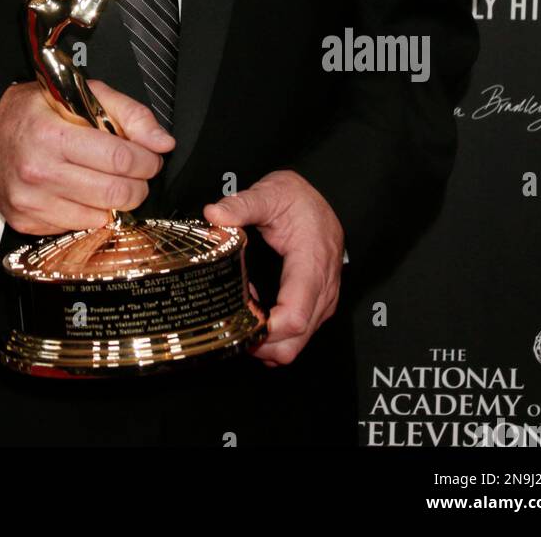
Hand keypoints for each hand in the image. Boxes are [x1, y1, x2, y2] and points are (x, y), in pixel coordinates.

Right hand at [0, 78, 174, 235]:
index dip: (146, 159)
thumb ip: (129, 113)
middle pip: (114, 192)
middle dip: (138, 184)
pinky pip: (80, 228)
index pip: (118, 157)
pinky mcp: (28, 223)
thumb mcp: (82, 95)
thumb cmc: (36, 112)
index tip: (151, 157)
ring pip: (101, 216)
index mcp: (51, 135)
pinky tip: (86, 193)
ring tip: (112, 181)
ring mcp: (31, 202)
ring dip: (118, 201)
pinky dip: (93, 213)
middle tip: (138, 173)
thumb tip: (162, 142)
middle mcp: (38, 172)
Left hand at [203, 169, 343, 366]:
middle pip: (293, 342)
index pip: (293, 317)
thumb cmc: (300, 200)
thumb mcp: (270, 193)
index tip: (237, 321)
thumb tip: (214, 214)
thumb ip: (242, 204)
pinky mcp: (317, 306)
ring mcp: (322, 303)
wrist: (326, 198)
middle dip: (259, 344)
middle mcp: (322, 292)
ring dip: (266, 341)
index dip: (264, 330)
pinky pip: (298, 337)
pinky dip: (274, 336)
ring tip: (241, 315)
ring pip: (296, 346)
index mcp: (311, 266)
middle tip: (229, 325)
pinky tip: (255, 312)